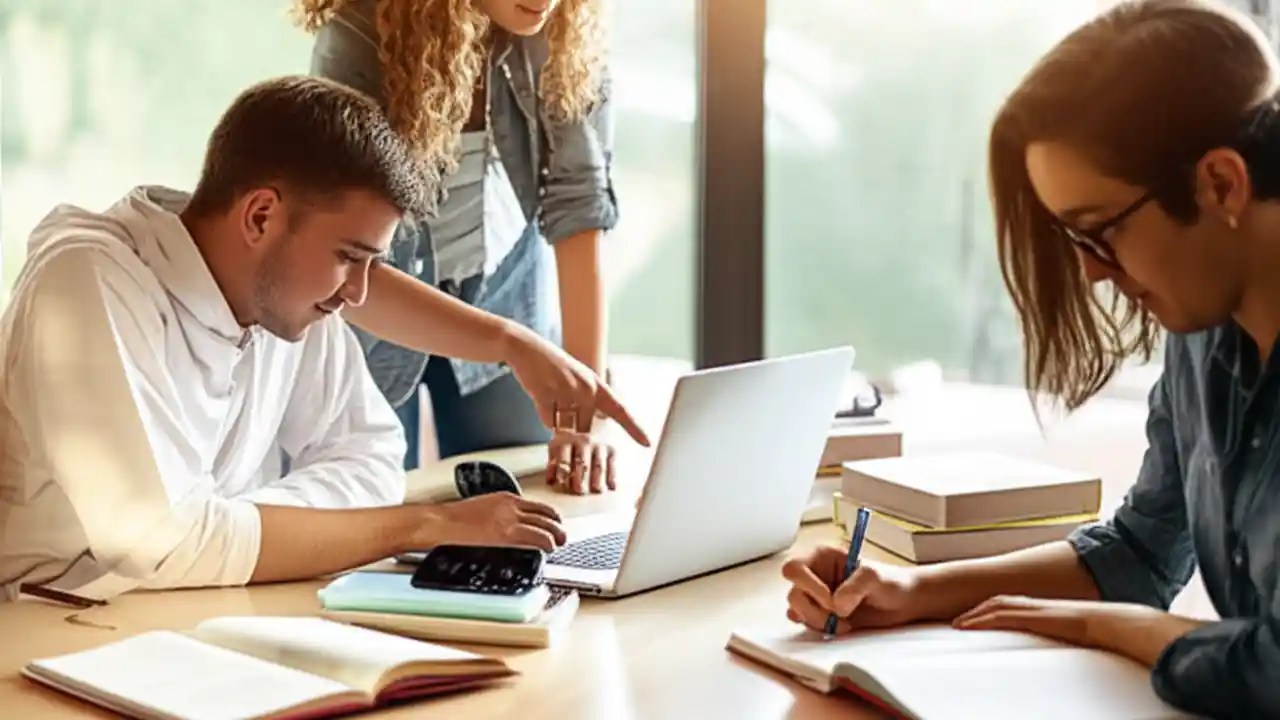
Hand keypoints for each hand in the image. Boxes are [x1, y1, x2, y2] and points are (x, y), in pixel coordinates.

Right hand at [417, 492, 566, 551]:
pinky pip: (537, 537)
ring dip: (556, 535)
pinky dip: (547, 543)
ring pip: (546, 525)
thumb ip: (500, 513)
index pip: (537, 505)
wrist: (441, 522)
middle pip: (546, 514)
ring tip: (559, 543)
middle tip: (561, 535)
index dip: (550, 516)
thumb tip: (511, 526)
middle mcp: (512, 505)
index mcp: (505, 498)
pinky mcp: (507, 533)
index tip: (554, 523)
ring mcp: (510, 519)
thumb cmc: (454, 519)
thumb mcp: (483, 508)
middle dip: (557, 526)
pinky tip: (548, 549)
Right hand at [502, 324, 649, 446]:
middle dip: (573, 421)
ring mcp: (566, 391)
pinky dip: (543, 414)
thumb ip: (591, 399)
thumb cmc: (553, 365)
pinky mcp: (547, 395)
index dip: (634, 428)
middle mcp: (585, 388)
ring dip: (557, 418)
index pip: (620, 409)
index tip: (647, 442)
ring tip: (550, 395)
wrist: (527, 348)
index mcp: (596, 384)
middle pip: (584, 426)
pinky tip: (541, 396)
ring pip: (565, 426)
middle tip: (561, 398)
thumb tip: (601, 420)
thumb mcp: (580, 378)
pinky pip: (548, 421)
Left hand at [545, 429, 616, 493]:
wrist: (588, 427)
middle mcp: (584, 442)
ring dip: (597, 478)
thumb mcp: (557, 449)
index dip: (562, 471)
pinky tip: (612, 486)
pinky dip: (612, 476)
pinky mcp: (611, 451)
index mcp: (567, 441)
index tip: (562, 483)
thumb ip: (552, 465)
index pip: (564, 458)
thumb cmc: (568, 446)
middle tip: (579, 491)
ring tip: (597, 490)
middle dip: (580, 477)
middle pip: (582, 462)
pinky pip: (612, 464)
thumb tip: (550, 482)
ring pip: (598, 464)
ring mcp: (599, 445)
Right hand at [782, 546, 923, 634]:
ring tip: (843, 624)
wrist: (904, 603)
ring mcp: (816, 597)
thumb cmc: (891, 582)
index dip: (808, 586)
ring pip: (797, 611)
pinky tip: (839, 627)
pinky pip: (806, 624)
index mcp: (822, 557)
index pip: (795, 569)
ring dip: (818, 621)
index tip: (830, 599)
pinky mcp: (821, 615)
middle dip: (814, 610)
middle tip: (839, 616)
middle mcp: (815, 576)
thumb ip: (855, 586)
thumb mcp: (875, 577)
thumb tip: (836, 604)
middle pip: (793, 594)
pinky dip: (819, 629)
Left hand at [953, 595, 1205, 665]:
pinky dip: (983, 618)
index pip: (1015, 608)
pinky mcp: (1038, 615)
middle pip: (1001, 603)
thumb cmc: (1109, 638)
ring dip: (974, 614)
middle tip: (956, 622)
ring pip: (997, 606)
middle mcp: (1042, 607)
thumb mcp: (1080, 644)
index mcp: (1051, 613)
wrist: (1124, 626)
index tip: (975, 623)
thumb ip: (1071, 647)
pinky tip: (967, 625)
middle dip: (977, 611)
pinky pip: (1004, 614)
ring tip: (956, 624)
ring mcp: (1039, 609)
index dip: (993, 613)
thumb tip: (1072, 668)